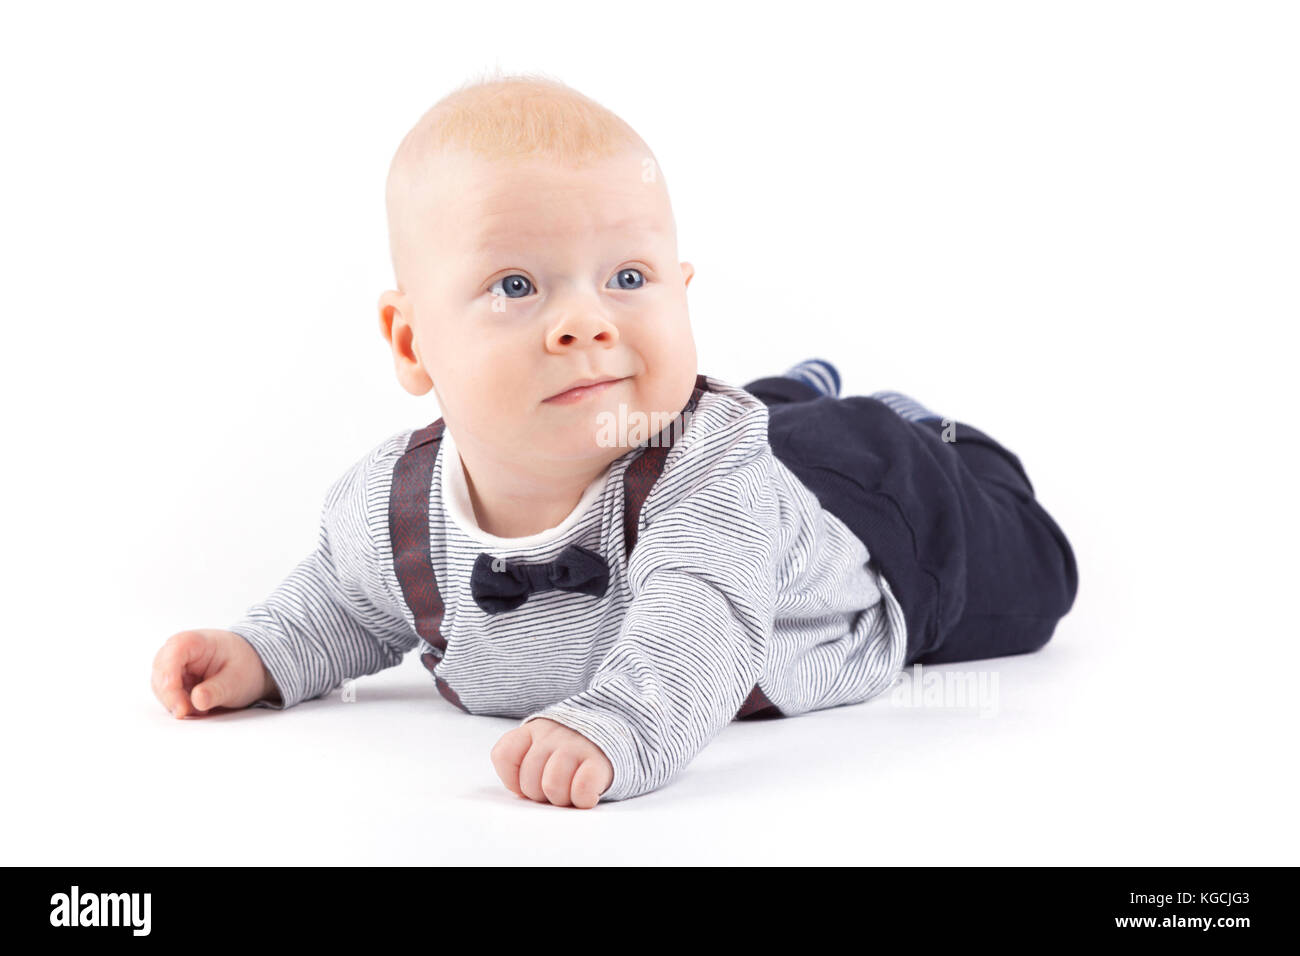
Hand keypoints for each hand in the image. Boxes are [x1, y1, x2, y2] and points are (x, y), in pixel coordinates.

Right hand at [151, 628, 277, 717]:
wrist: (251, 666)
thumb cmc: (244, 666)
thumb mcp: (238, 680)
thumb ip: (217, 690)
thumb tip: (197, 700)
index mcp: (196, 641)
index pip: (174, 652)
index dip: (170, 677)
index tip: (179, 704)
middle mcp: (179, 650)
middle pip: (162, 672)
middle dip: (172, 697)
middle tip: (188, 713)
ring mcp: (174, 666)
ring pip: (161, 687)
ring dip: (176, 703)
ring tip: (203, 710)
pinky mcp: (174, 680)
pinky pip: (167, 695)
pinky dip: (179, 705)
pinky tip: (199, 708)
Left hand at [490, 718, 613, 808]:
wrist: (618, 731)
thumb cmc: (573, 749)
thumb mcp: (543, 744)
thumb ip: (524, 762)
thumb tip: (519, 792)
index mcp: (534, 730)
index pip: (503, 755)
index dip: (512, 778)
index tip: (528, 782)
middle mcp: (553, 734)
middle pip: (528, 781)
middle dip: (540, 794)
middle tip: (557, 788)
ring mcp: (576, 746)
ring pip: (552, 786)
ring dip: (562, 798)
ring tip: (571, 791)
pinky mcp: (600, 762)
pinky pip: (581, 789)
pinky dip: (582, 799)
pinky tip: (587, 794)